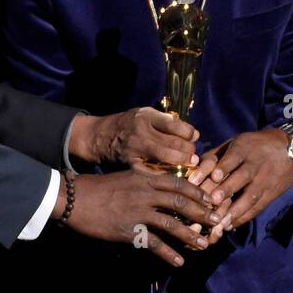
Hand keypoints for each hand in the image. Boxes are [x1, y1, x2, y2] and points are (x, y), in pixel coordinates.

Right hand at [58, 168, 224, 265]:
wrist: (74, 198)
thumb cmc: (99, 187)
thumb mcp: (126, 177)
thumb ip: (145, 180)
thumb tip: (162, 186)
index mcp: (145, 178)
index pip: (179, 183)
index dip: (197, 192)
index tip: (210, 200)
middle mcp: (145, 193)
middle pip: (181, 202)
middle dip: (202, 213)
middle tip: (218, 222)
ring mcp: (138, 212)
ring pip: (172, 224)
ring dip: (191, 236)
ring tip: (204, 244)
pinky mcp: (129, 230)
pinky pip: (154, 243)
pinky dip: (168, 253)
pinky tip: (179, 261)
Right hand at [70, 108, 198, 167]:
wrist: (98, 138)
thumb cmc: (126, 125)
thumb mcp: (144, 114)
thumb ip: (167, 121)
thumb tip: (193, 134)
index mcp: (145, 117)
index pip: (175, 125)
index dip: (189, 133)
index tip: (194, 137)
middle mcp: (140, 133)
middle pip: (174, 143)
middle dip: (189, 151)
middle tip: (194, 157)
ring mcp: (135, 151)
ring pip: (167, 159)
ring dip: (182, 163)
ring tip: (188, 165)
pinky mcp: (130, 167)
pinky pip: (154, 174)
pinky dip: (167, 177)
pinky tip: (174, 178)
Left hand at [186, 127, 292, 233]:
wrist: (289, 148)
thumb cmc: (253, 146)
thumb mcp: (236, 143)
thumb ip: (216, 155)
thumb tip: (193, 168)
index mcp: (244, 148)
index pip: (233, 157)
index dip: (223, 167)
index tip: (213, 177)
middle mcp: (255, 164)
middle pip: (242, 177)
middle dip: (227, 189)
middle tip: (213, 201)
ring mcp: (265, 180)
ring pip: (251, 195)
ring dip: (235, 210)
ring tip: (220, 223)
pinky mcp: (271, 194)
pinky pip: (257, 207)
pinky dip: (244, 217)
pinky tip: (230, 226)